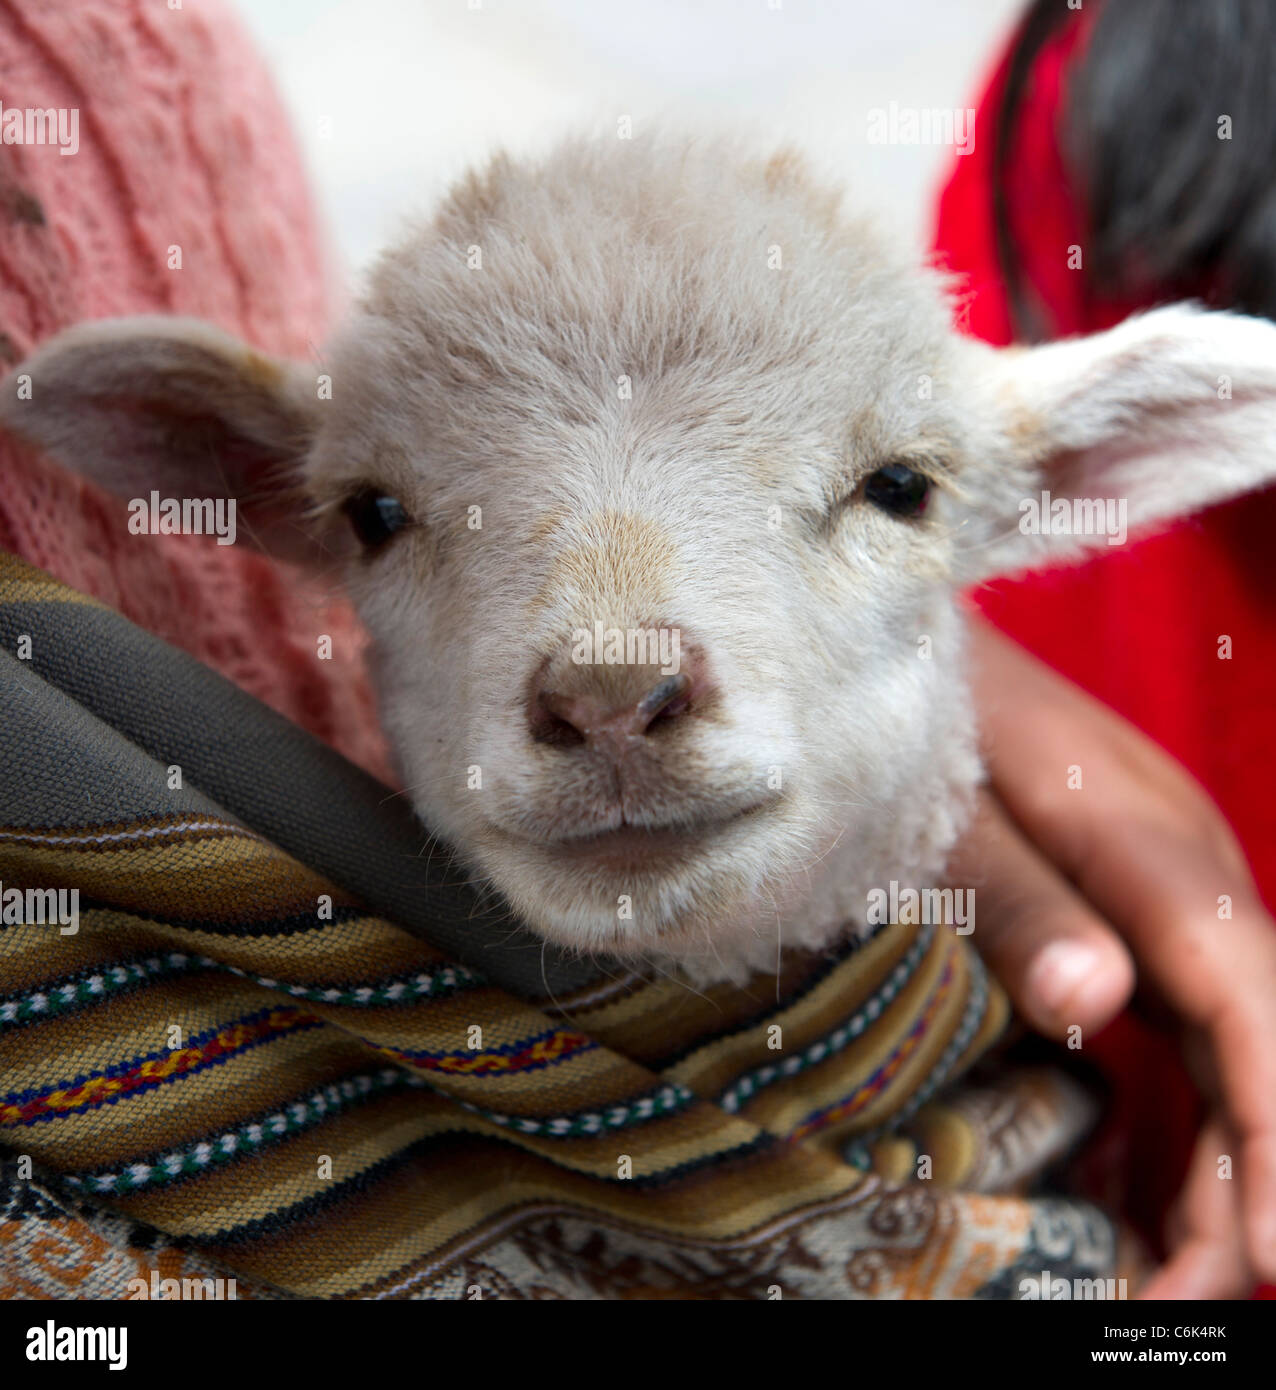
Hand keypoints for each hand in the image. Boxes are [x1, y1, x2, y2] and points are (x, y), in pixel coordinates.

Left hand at [948, 615, 1275, 1297]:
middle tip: (1184, 1302)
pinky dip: (1182, 1118)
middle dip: (1246, 1181)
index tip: (1272, 1253)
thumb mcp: (936, 804)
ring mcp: (1161, 885)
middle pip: (1256, 1035)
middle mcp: (1181, 864)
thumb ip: (1011, 893)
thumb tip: (1100, 1003)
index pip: (1245, 994)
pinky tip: (1148, 1194)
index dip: (1275, 1130)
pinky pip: (1185, 1026)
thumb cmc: (908, 720)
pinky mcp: (1126, 902)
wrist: (897, 646)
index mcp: (1144, 836)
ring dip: (1217, 1165)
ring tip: (1166, 1281)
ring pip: (1229, 1043)